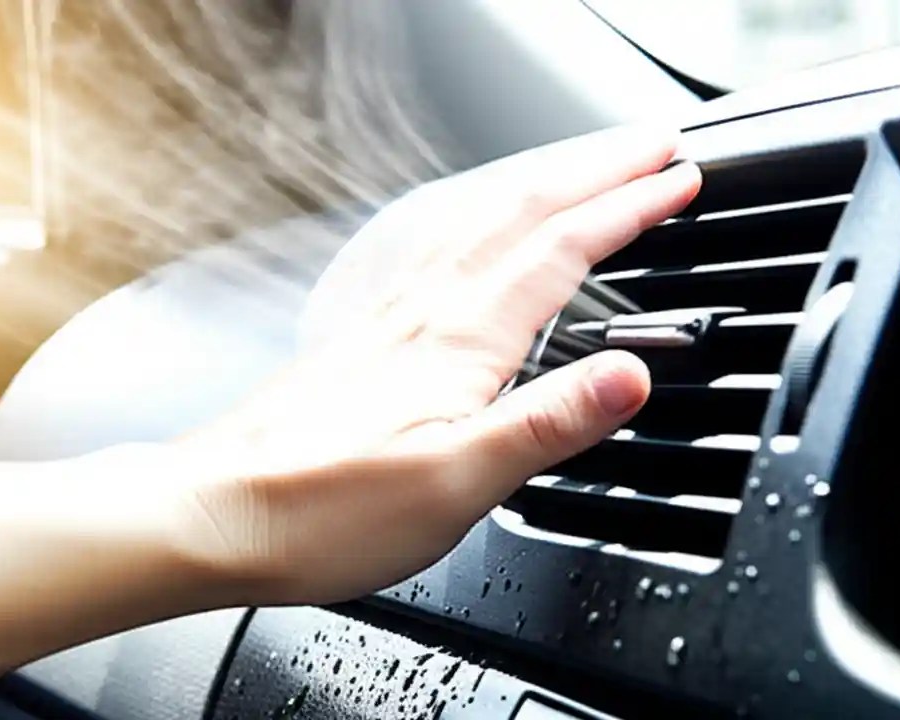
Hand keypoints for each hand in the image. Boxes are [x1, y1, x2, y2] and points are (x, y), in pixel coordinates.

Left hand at [174, 124, 701, 606]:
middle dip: (593, 171)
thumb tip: (632, 375)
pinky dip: (482, 224)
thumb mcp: (456, 483)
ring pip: (476, 224)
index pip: (561, 249)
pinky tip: (472, 238)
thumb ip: (548, 423)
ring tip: (581, 171)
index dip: (627, 207)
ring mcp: (387, 321)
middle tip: (650, 145)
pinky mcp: (363, 342)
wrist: (219, 514)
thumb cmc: (324, 511)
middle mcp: (421, 313)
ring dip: (540, 187)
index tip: (680, 178)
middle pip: (519, 213)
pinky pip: (438, 253)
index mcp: (456, 338)